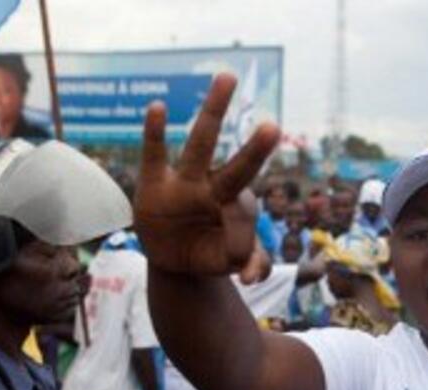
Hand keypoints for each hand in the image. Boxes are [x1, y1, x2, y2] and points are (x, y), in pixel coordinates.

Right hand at [134, 74, 280, 277]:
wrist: (176, 258)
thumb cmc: (210, 251)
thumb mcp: (230, 261)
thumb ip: (249, 262)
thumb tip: (253, 275)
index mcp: (235, 206)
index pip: (244, 217)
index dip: (244, 242)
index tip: (244, 268)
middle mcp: (213, 187)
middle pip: (238, 166)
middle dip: (255, 150)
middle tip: (274, 128)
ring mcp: (185, 182)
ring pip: (201, 143)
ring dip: (214, 111)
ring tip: (229, 76)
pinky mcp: (153, 183)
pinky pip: (155, 153)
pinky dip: (155, 131)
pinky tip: (159, 107)